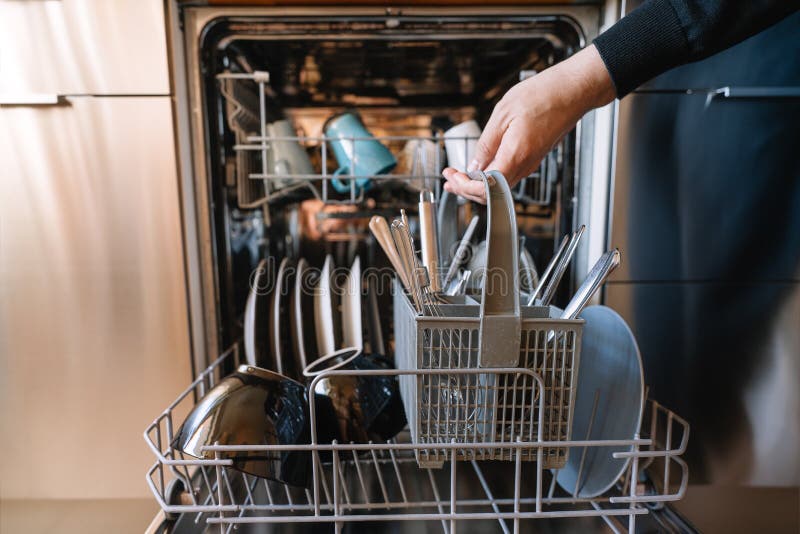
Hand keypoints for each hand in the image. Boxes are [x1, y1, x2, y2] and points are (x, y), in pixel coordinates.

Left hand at [442, 44, 615, 202]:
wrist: (572, 90)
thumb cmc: (543, 95)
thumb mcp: (502, 114)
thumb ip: (486, 145)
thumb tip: (473, 166)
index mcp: (515, 156)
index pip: (485, 189)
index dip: (464, 186)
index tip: (451, 176)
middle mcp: (525, 165)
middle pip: (491, 194)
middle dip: (466, 189)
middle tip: (450, 178)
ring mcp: (530, 163)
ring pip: (499, 186)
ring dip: (477, 184)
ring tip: (459, 175)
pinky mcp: (533, 157)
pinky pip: (508, 175)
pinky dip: (490, 176)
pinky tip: (480, 166)